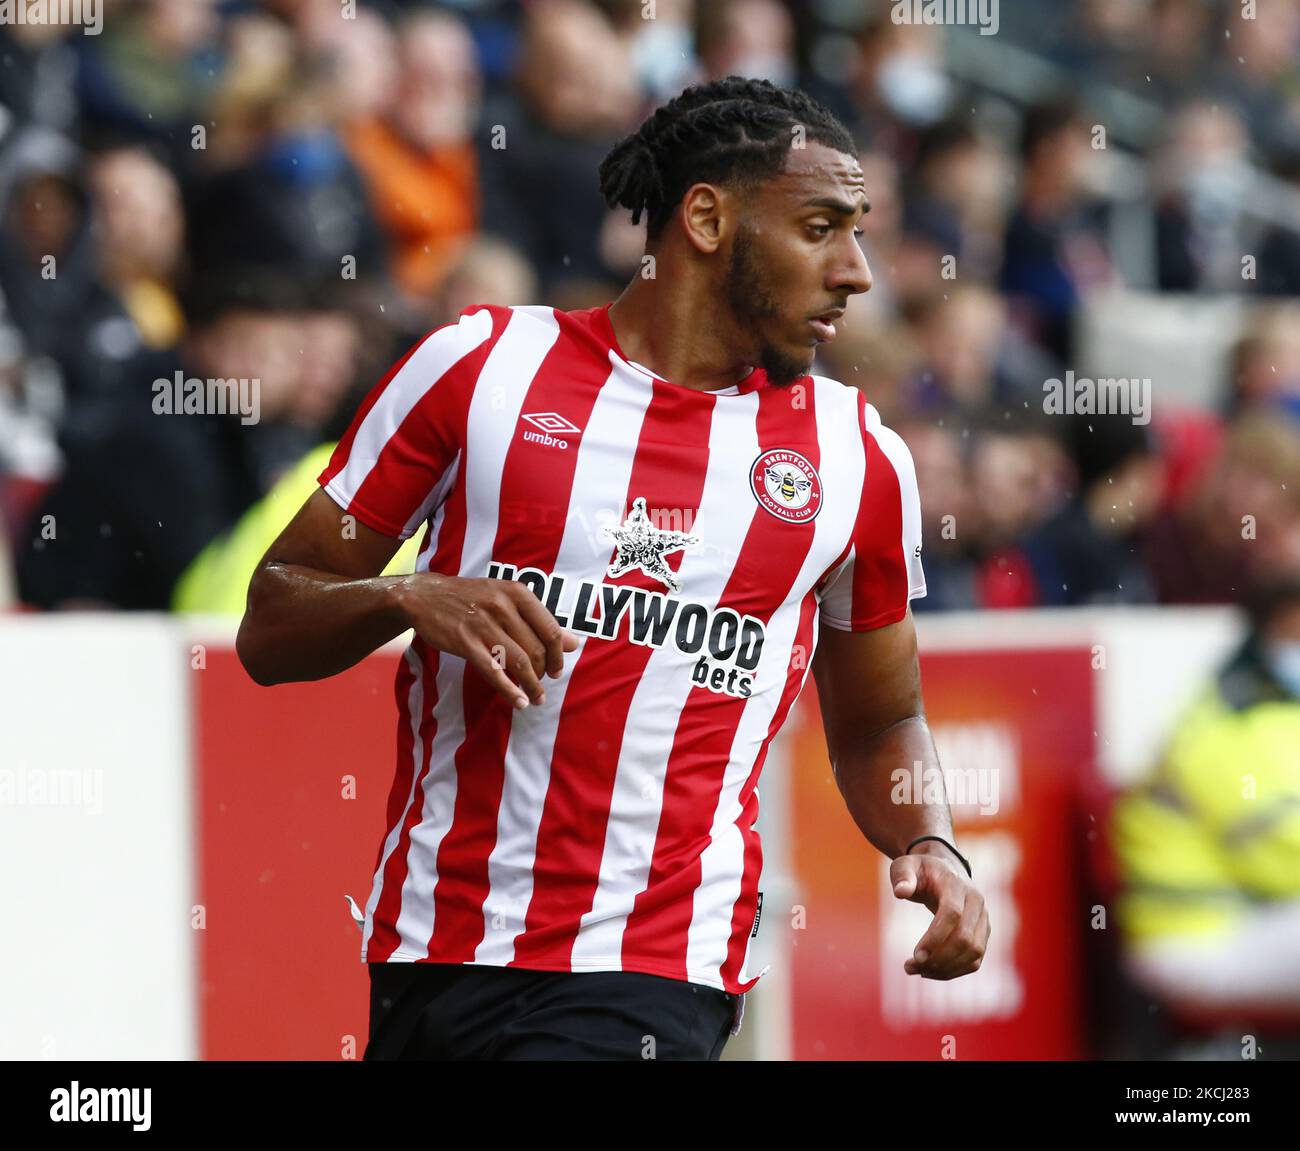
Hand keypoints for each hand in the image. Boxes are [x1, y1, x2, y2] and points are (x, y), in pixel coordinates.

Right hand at [393, 573, 579, 709]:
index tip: (558, 671)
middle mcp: (503, 606)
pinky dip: (509, 690)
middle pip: (535, 649)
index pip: (550, 629)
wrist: (426, 595)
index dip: (558, 655)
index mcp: (517, 593)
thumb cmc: (472, 598)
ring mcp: (483, 624)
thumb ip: (540, 621)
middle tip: (543, 685)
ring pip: (518, 662)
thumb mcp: (507, 600)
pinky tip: (519, 702)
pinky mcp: (464, 642)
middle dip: (544, 673)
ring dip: (531, 685)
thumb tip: (574, 643)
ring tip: (536, 699)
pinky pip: (493, 671)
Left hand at [890, 847, 988, 979]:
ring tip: (916, 971)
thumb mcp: (905, 865)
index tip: (915, 955)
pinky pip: (975, 960)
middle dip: (938, 958)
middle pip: (965, 938)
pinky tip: (930, 972)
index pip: (952, 913)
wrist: (945, 870)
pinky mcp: (983, 934)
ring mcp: (983, 919)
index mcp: (956, 884)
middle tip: (909, 967)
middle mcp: (976, 902)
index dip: (936, 937)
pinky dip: (954, 971)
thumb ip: (902, 876)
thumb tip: (901, 892)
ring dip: (946, 968)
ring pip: (974, 953)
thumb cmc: (921, 870)